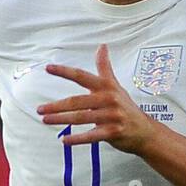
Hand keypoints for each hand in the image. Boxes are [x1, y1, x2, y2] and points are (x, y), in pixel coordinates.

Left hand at [38, 44, 155, 152]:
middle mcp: (109, 99)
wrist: (145, 131)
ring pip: (81, 117)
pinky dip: (77, 139)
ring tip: (45, 120)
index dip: (64, 71)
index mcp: (106, 86)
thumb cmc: (126, 107)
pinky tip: (64, 140)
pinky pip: (92, 136)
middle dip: (56, 105)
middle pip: (77, 101)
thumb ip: (105, 67)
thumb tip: (102, 46)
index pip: (82, 76)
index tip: (48, 68)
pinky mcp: (113, 132)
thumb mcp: (115, 86)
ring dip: (61, 119)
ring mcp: (112, 116)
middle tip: (40, 109)